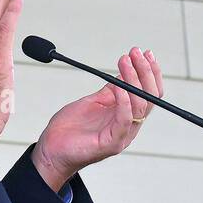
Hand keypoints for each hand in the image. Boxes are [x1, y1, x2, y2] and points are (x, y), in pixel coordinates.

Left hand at [32, 46, 163, 190]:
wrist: (51, 150)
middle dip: (145, 71)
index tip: (146, 53)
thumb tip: (124, 72)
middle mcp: (129, 126)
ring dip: (134, 79)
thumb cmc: (70, 129)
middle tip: (136, 52)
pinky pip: (124, 120)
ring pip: (140, 106)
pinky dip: (124, 101)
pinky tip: (119, 86)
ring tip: (125, 61)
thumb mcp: (93, 102)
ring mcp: (122, 135)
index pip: (149, 93)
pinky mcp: (111, 143)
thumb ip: (110, 91)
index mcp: (127, 116)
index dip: (151, 72)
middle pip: (150, 98)